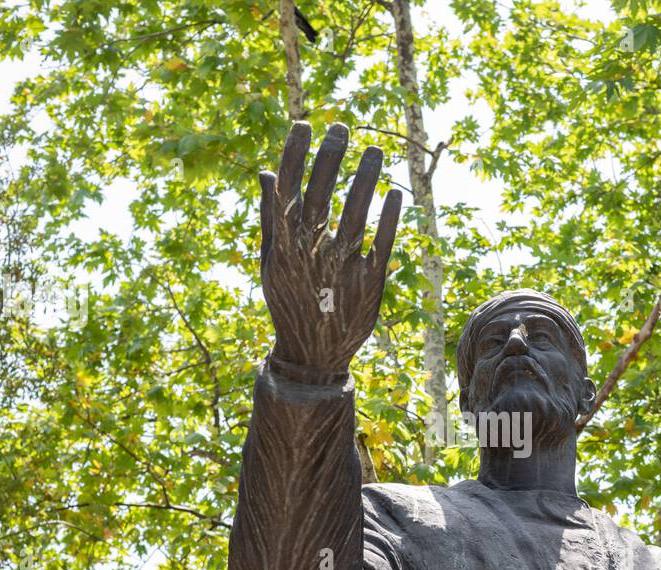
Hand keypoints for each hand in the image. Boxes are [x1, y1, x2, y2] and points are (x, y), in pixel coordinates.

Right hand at [259, 122, 401, 373]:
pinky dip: (388, 218)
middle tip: (342, 126)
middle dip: (331, 156)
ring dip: (365, 178)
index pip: (287, 189)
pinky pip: (381, 244)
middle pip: (321, 194)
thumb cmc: (289, 300)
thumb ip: (270, 217)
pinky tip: (394, 194)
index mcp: (283, 244)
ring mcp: (340, 268)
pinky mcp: (369, 283)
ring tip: (376, 150)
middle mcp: (309, 252)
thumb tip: (266, 172)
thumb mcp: (271, 261)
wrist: (311, 354)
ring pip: (355, 214)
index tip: (305, 124)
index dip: (295, 154)